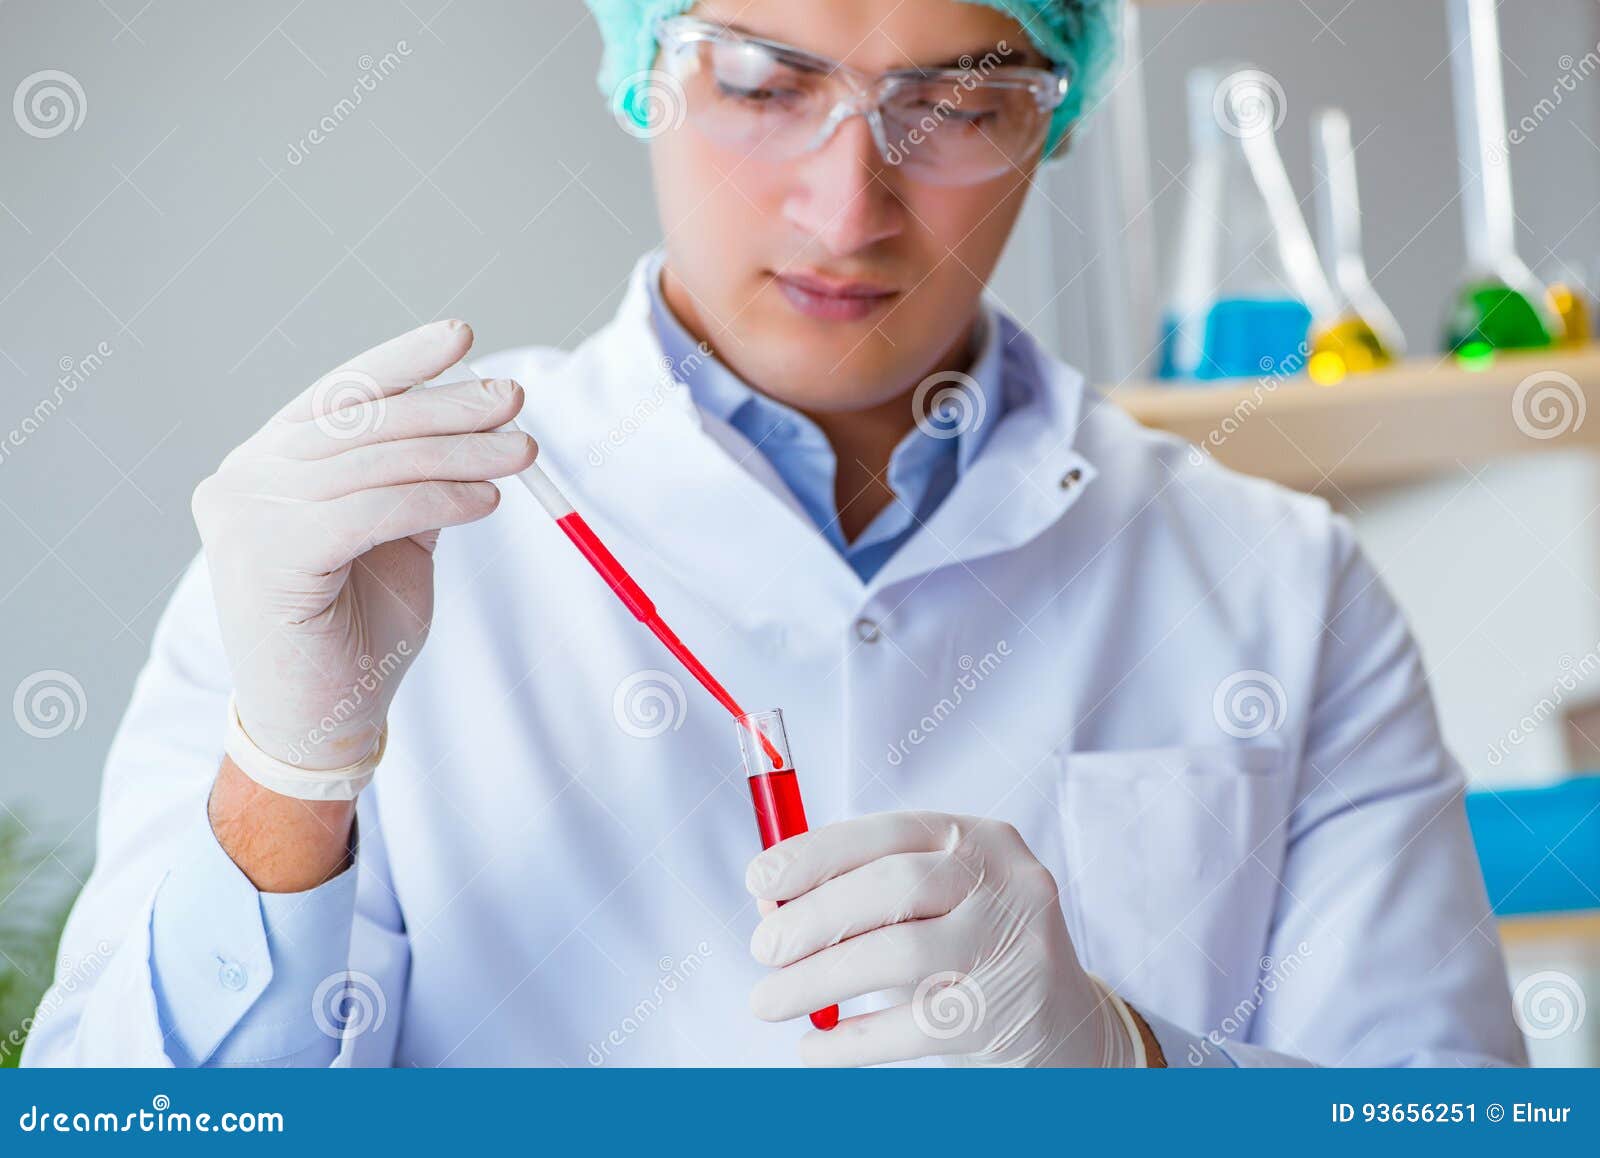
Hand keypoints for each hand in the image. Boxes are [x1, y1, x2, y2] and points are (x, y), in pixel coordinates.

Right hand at [191, 320, 536, 770]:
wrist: (322, 722)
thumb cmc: (358, 632)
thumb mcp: (394, 538)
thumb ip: (413, 478)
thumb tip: (476, 414)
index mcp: (264, 464)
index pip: (337, 396)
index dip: (402, 362)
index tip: (463, 338)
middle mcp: (242, 480)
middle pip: (359, 422)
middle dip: (446, 406)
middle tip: (515, 399)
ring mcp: (246, 515)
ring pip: (372, 463)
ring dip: (459, 453)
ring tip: (522, 454)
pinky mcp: (270, 554)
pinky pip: (373, 509)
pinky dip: (438, 499)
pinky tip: (487, 501)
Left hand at [745, 811, 1142, 1066]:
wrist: (1065, 1026)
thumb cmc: (969, 951)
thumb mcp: (928, 906)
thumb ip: (858, 892)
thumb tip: (768, 901)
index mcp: (979, 838)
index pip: (888, 832)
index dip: (816, 853)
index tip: (758, 881)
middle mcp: (1006, 882)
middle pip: (892, 887)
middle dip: (812, 918)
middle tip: (761, 950)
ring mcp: (1014, 948)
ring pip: (899, 955)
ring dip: (818, 979)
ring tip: (768, 1000)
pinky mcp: (1009, 1014)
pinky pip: (914, 1028)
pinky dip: (852, 1042)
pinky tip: (815, 1048)